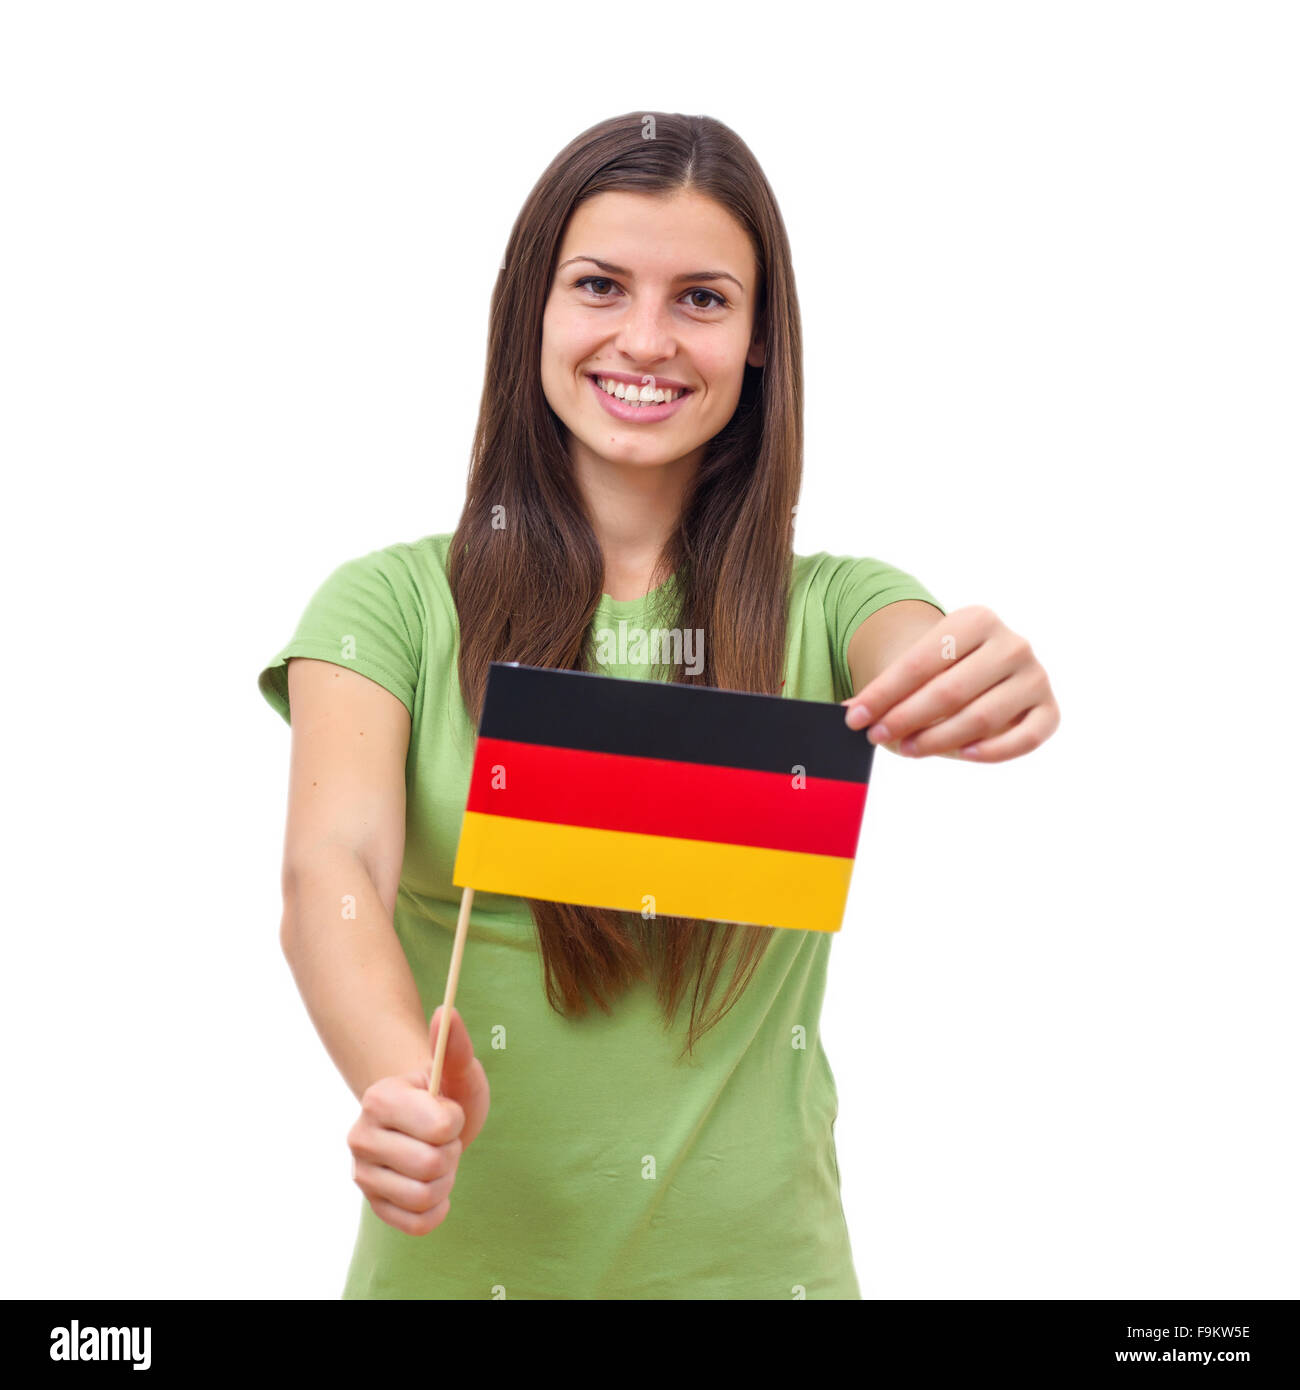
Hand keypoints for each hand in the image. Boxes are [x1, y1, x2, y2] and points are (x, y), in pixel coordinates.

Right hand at [347, 1005, 490, 1235]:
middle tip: (442, 1138)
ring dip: (445, 1180)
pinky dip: (437, 1208)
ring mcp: (363, 1174)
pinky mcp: (374, 1206)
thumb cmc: (448, 1095)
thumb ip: (455, 1044)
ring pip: (424, 1196)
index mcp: (379, 1098)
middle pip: (432, 1166)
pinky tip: (432, 1186)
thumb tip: (446, 1010)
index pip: (440, 1126)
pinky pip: (418, 1223)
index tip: (447, 1110)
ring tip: (437, 1159)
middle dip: (451, 1152)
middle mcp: (360, 1136)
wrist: (433, 1127)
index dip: (455, 1120)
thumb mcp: (460, 1071)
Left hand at [842, 605, 1058, 761]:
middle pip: (949, 690)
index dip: (883, 693)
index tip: (854, 717)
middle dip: (906, 718)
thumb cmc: (944, 673)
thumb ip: (887, 691)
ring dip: (939, 739)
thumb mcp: (918, 672)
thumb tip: (850, 710)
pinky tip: (964, 755)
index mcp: (976, 619)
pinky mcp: (1049, 709)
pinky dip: (993, 751)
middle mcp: (1012, 643)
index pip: (920, 662)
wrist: (986, 672)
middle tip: (876, 736)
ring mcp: (1035, 676)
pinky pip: (1024, 738)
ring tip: (908, 748)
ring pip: (981, 717)